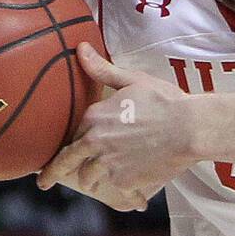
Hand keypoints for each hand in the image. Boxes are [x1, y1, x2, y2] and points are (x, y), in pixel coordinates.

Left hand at [37, 42, 191, 203]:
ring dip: (90, 178)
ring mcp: (108, 164)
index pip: (72, 133)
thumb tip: (80, 49)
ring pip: (88, 178)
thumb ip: (102, 69)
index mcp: (94, 117)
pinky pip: (113, 187)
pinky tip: (127, 182)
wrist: (190, 129)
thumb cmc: (165, 101)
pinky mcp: (123, 180)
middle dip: (52, 174)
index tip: (64, 149)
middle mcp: (94, 142)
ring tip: (94, 180)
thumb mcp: (133, 80)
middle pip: (66, 162)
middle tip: (44, 181)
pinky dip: (118, 185)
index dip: (71, 140)